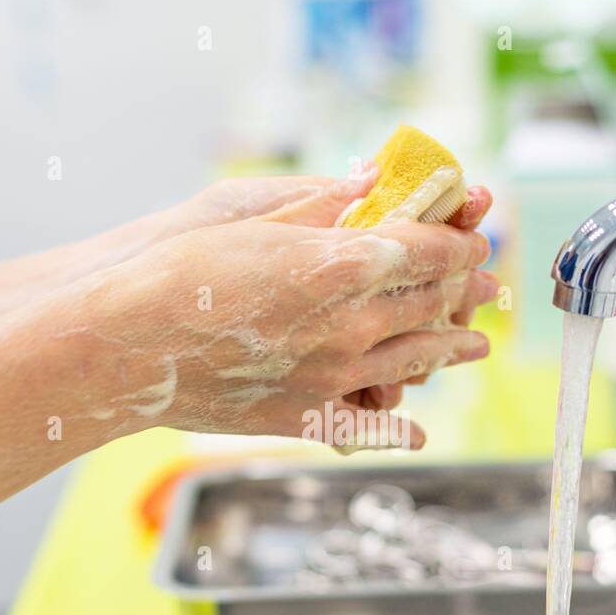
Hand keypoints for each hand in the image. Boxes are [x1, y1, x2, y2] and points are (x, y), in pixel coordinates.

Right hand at [86, 202, 497, 448]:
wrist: (128, 344)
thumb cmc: (181, 268)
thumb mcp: (256, 217)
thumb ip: (325, 206)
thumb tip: (374, 182)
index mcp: (344, 265)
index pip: (429, 252)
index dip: (460, 244)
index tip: (474, 240)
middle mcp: (352, 325)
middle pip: (430, 304)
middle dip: (465, 290)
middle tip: (486, 284)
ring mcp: (333, 378)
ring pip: (413, 361)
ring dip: (452, 349)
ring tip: (474, 345)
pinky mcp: (305, 418)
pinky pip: (367, 428)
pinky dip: (399, 431)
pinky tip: (421, 431)